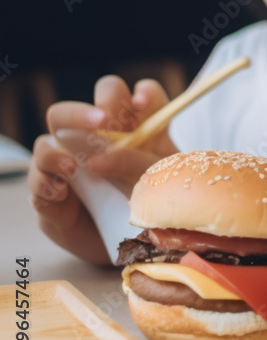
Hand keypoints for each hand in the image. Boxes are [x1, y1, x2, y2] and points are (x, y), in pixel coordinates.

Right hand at [34, 75, 175, 206]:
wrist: (133, 245)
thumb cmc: (150, 203)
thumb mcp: (157, 182)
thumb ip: (141, 162)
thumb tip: (103, 157)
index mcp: (133, 129)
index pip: (138, 98)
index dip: (141, 93)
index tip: (142, 105)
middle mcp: (95, 138)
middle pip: (79, 107)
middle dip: (84, 111)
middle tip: (102, 123)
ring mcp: (69, 161)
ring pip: (48, 138)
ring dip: (58, 150)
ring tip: (74, 169)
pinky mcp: (51, 191)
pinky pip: (37, 178)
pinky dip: (47, 182)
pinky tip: (63, 192)